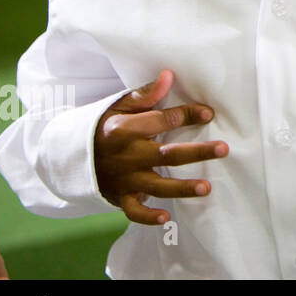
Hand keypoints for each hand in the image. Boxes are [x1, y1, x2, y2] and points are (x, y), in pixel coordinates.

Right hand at [93, 70, 227, 224]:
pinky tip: (166, 219)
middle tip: (223, 149)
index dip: (188, 115)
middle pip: (167, 154)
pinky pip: (134, 211)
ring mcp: (125, 178)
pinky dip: (147, 216)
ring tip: (207, 187)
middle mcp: (128, 155)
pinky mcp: (121, 197)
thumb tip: (169, 76)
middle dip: (197, 152)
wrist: (73, 156)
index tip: (209, 113)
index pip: (163, 120)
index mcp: (127, 129)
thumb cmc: (105, 127)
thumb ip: (145, 94)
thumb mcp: (119, 106)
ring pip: (157, 185)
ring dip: (182, 187)